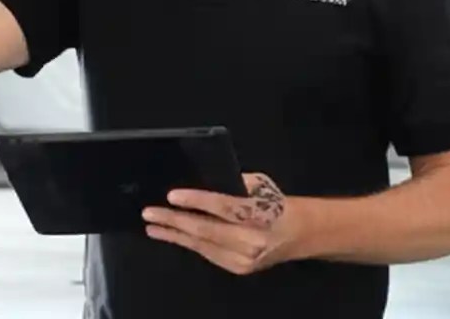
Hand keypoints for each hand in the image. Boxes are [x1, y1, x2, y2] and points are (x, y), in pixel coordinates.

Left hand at [142, 172, 301, 275]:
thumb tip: (202, 182)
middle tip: (150, 213)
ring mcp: (244, 258)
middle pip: (206, 230)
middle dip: (174, 221)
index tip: (172, 196)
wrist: (300, 234)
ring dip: (175, 235)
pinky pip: (208, 254)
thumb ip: (234, 185)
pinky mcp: (239, 268)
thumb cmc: (278, 204)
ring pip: (203, 245)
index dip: (196, 201)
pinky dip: (190, 244)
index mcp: (260, 213)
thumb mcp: (261, 185)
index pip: (223, 206)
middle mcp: (251, 239)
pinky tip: (175, 236)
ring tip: (153, 227)